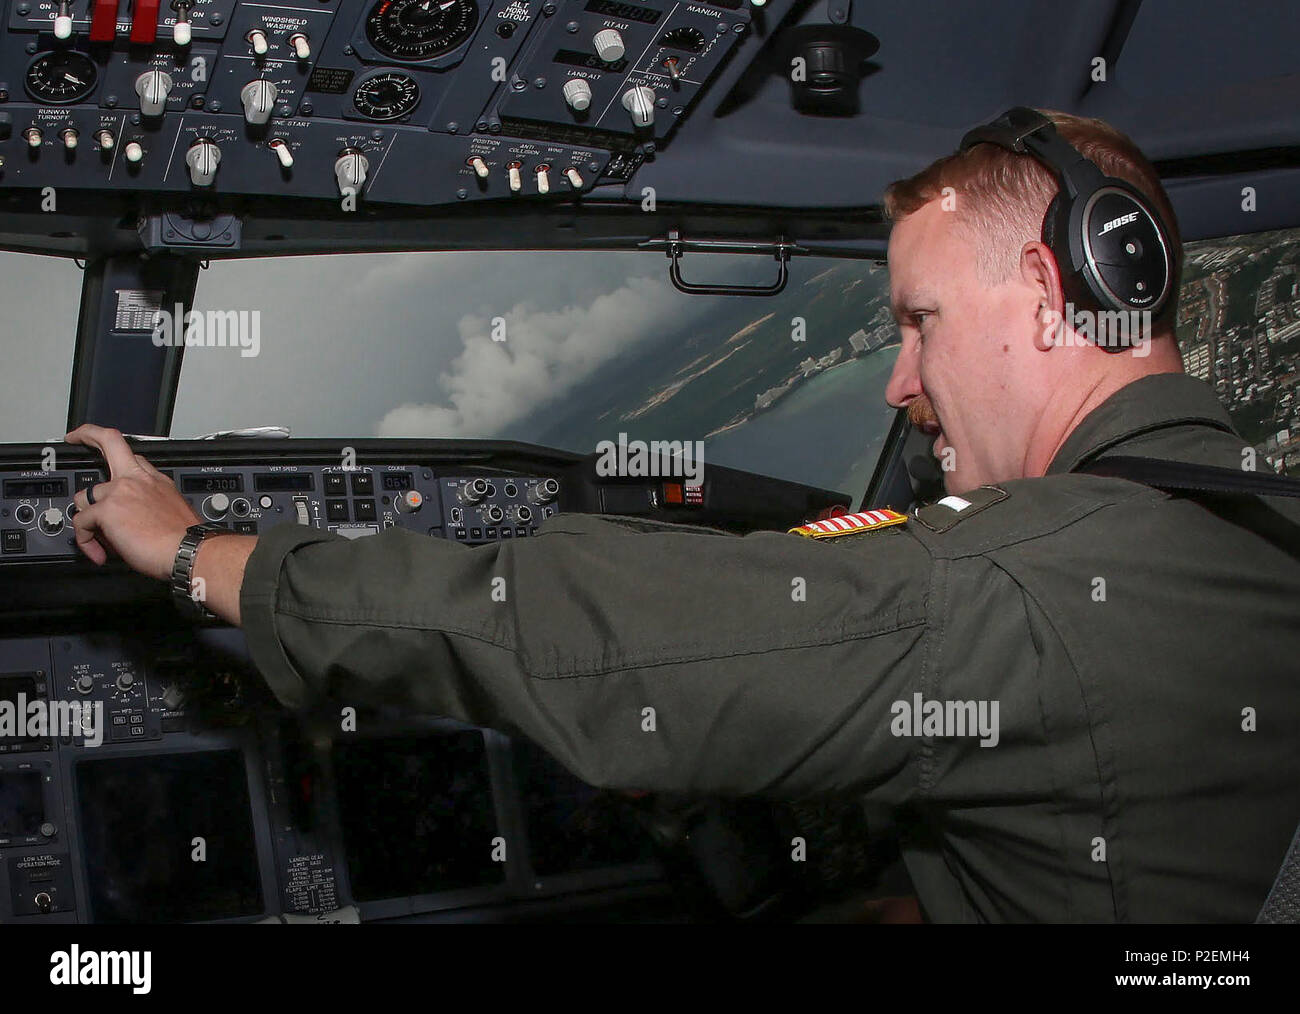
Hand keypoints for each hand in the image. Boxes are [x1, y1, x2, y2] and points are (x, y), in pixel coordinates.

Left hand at [65, 424, 201, 580]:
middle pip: (109, 442)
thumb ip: (148, 507)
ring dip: (87, 518)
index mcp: (156, 481)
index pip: (133, 454)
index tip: (101, 441)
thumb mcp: (172, 514)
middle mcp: (138, 480)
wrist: (189, 552)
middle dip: (87, 435)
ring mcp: (121, 491)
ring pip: (85, 496)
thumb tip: (128, 522)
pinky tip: (99, 553)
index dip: (116, 446)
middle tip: (75, 439)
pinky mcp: (108, 509)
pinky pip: (81, 522)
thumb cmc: (185, 541)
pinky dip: (86, 541)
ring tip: (100, 539)